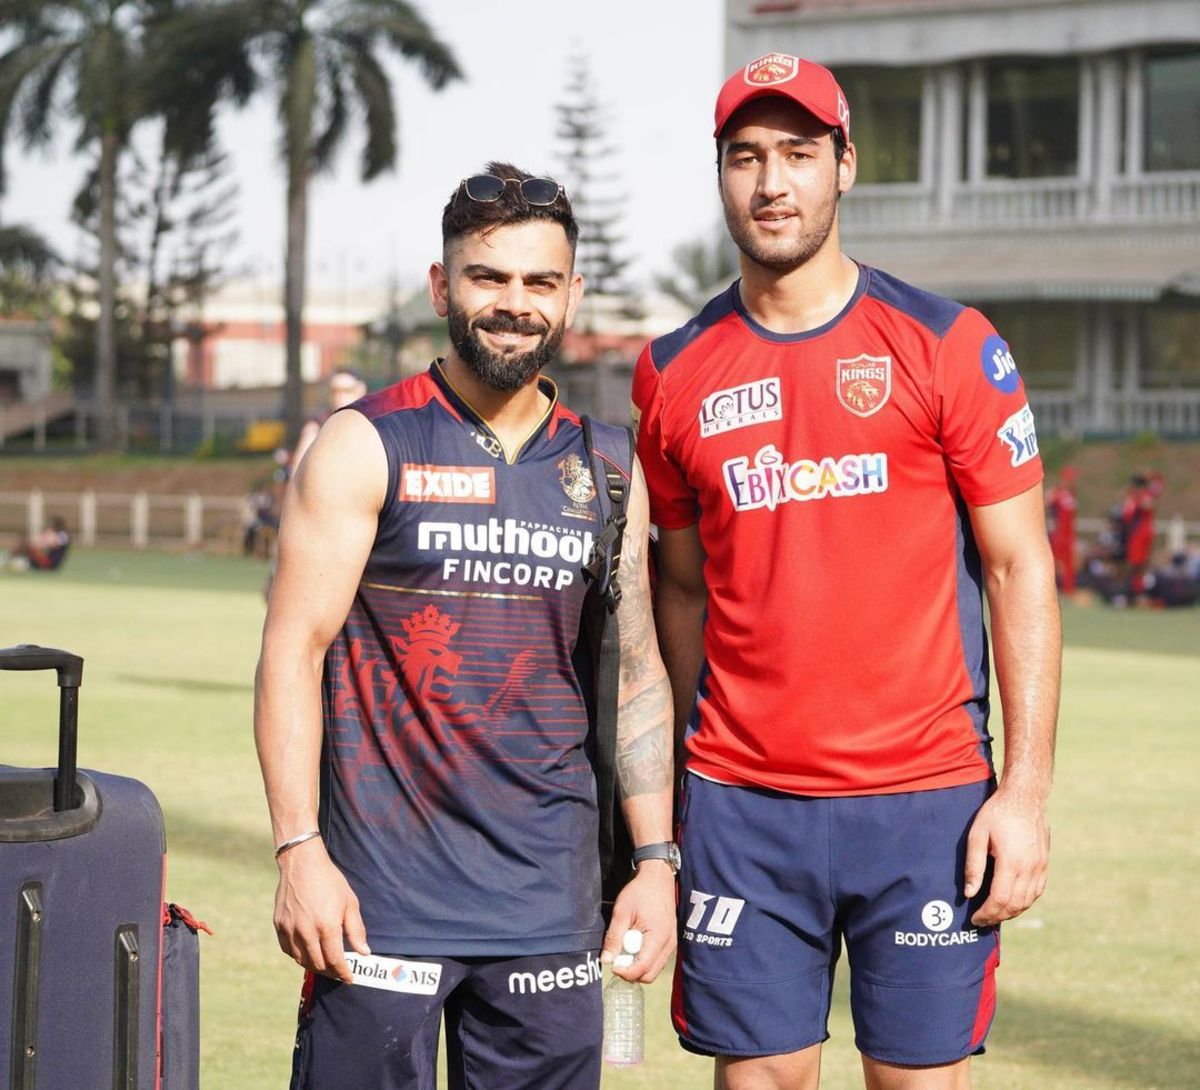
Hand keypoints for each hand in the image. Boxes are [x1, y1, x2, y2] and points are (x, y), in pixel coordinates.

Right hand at [273, 838, 369, 981]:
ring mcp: (290, 930)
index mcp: (327, 926)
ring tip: (325, 965)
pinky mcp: (279, 926)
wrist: (302, 863)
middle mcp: (306, 932)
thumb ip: (356, 930)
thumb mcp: (349, 902)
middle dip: (330, 972)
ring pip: (301, 960)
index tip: (349, 978)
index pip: (335, 960)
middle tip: (338, 972)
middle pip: (318, 964)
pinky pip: (288, 950)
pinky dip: (298, 956)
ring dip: (314, 966)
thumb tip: (364, 952)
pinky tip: (307, 953)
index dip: (343, 972)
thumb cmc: (330, 881)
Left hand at [600, 862, 676, 982]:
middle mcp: (668, 944)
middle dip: (631, 973)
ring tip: (625, 949)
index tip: (612, 965)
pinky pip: (656, 960)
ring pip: (653, 969)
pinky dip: (644, 959)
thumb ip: (614, 937)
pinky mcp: (669, 941)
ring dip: (637, 966)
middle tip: (617, 959)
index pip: (642, 968)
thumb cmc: (640, 892)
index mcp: (658, 937)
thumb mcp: (621, 912)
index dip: (625, 972)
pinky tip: (634, 945)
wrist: (657, 878)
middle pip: (649, 975)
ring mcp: (671, 944)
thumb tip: (606, 960)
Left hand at [964, 785, 1050, 926]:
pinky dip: (1024, 902)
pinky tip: (1012, 902)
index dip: (987, 914)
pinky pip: (1037, 891)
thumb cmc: (997, 813)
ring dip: (1011, 912)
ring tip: (994, 914)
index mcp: (1011, 862)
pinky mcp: (1044, 863)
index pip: (1000, 900)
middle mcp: (1030, 868)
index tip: (975, 919)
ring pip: (1027, 901)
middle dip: (997, 916)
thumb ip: (974, 865)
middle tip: (982, 921)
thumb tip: (970, 893)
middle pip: (1015, 905)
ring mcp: (1040, 867)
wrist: (1025, 797)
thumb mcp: (977, 834)